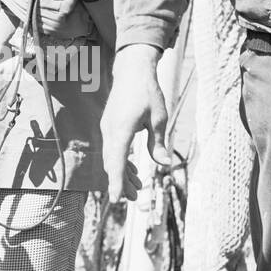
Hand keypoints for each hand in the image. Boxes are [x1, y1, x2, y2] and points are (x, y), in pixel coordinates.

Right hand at [101, 44, 170, 199]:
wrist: (132, 71)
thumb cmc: (147, 92)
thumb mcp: (158, 118)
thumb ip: (158, 142)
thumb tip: (162, 164)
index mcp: (121, 129)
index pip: (117, 161)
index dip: (116, 182)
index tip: (116, 199)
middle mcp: (110, 131)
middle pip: (113, 163)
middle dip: (121, 182)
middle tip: (133, 198)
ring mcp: (108, 128)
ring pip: (112, 157)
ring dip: (122, 173)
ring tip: (136, 188)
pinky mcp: (110, 126)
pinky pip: (113, 149)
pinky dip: (121, 161)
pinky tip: (131, 170)